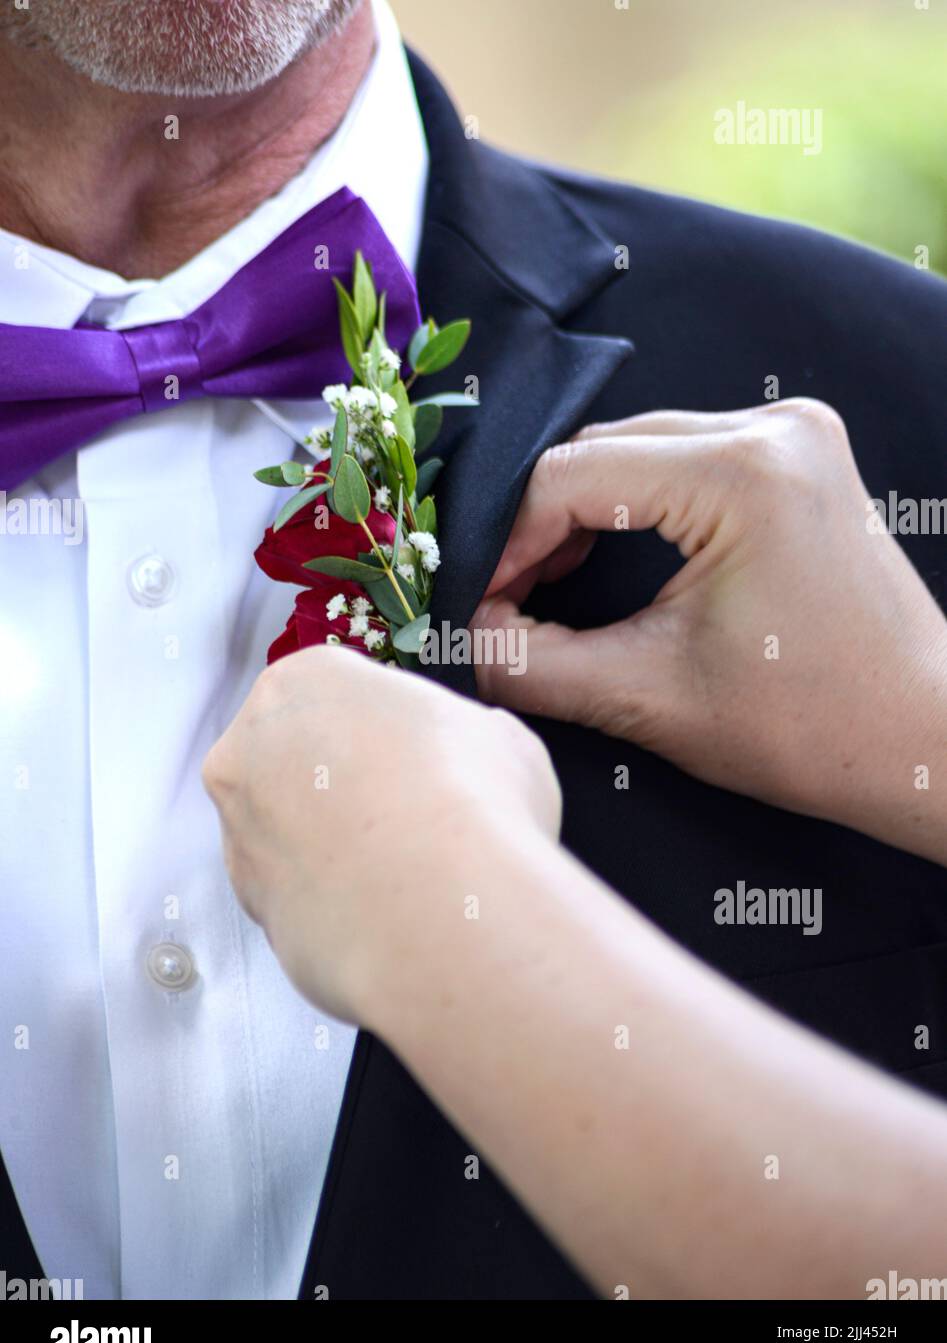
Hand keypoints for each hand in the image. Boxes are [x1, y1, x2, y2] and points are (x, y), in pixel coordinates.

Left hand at [202, 646, 560, 1020]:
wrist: (439, 911)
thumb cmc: (472, 802)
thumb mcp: (500, 739)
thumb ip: (465, 736)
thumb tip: (476, 750)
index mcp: (306, 679)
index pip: (339, 695)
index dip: (387, 732)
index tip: (421, 761)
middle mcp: (249, 745)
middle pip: (294, 756)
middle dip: (342, 785)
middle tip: (408, 816)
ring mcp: (238, 828)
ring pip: (282, 829)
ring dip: (328, 845)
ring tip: (400, 874)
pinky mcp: (245, 903)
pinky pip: (289, 893)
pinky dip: (325, 901)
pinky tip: (378, 912)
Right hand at [475, 399, 946, 861]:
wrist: (922, 740)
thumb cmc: (812, 728)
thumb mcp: (650, 700)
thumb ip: (531, 665)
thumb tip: (459, 637)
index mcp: (744, 473)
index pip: (571, 477)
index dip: (506, 542)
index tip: (478, 605)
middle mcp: (773, 427)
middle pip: (599, 452)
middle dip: (537, 526)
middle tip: (501, 600)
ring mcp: (791, 433)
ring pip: (633, 450)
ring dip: (577, 512)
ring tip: (541, 586)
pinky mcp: (795, 454)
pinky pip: (677, 457)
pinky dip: (627, 504)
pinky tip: (599, 558)